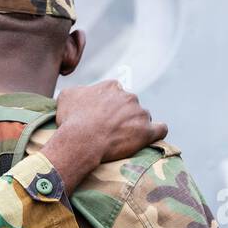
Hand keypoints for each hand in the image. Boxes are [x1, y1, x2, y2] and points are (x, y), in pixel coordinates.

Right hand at [41, 81, 166, 192]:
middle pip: (131, 104)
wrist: (81, 141)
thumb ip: (78, 90)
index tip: (103, 115)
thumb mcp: (66, 96)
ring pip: (143, 117)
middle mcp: (128, 96)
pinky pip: (161, 129)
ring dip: (136, 125)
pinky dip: (157, 132)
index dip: (110, 104)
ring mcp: (139, 113)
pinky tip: (151, 136)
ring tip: (124, 138)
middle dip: (123, 115)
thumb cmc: (71, 120)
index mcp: (112, 86)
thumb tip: (80, 92)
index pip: (116, 92)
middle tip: (111, 129)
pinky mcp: (147, 131)